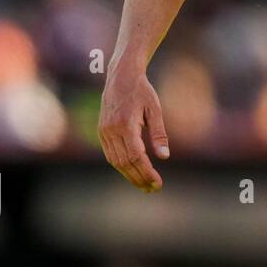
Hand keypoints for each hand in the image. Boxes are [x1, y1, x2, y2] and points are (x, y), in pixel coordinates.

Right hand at [98, 66, 169, 191]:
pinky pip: (110, 154)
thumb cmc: (142, 92)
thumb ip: (159, 134)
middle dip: (139, 178)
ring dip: (130, 175)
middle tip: (153, 188)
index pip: (135, 156)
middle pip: (124, 162)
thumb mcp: (155, 109)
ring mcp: (104, 132)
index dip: (146, 172)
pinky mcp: (102, 132)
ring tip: (144, 184)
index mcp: (125, 124)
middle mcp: (111, 130)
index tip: (157, 183)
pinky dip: (121, 166)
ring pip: (115, 161)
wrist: (120, 77)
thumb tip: (164, 157)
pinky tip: (133, 172)